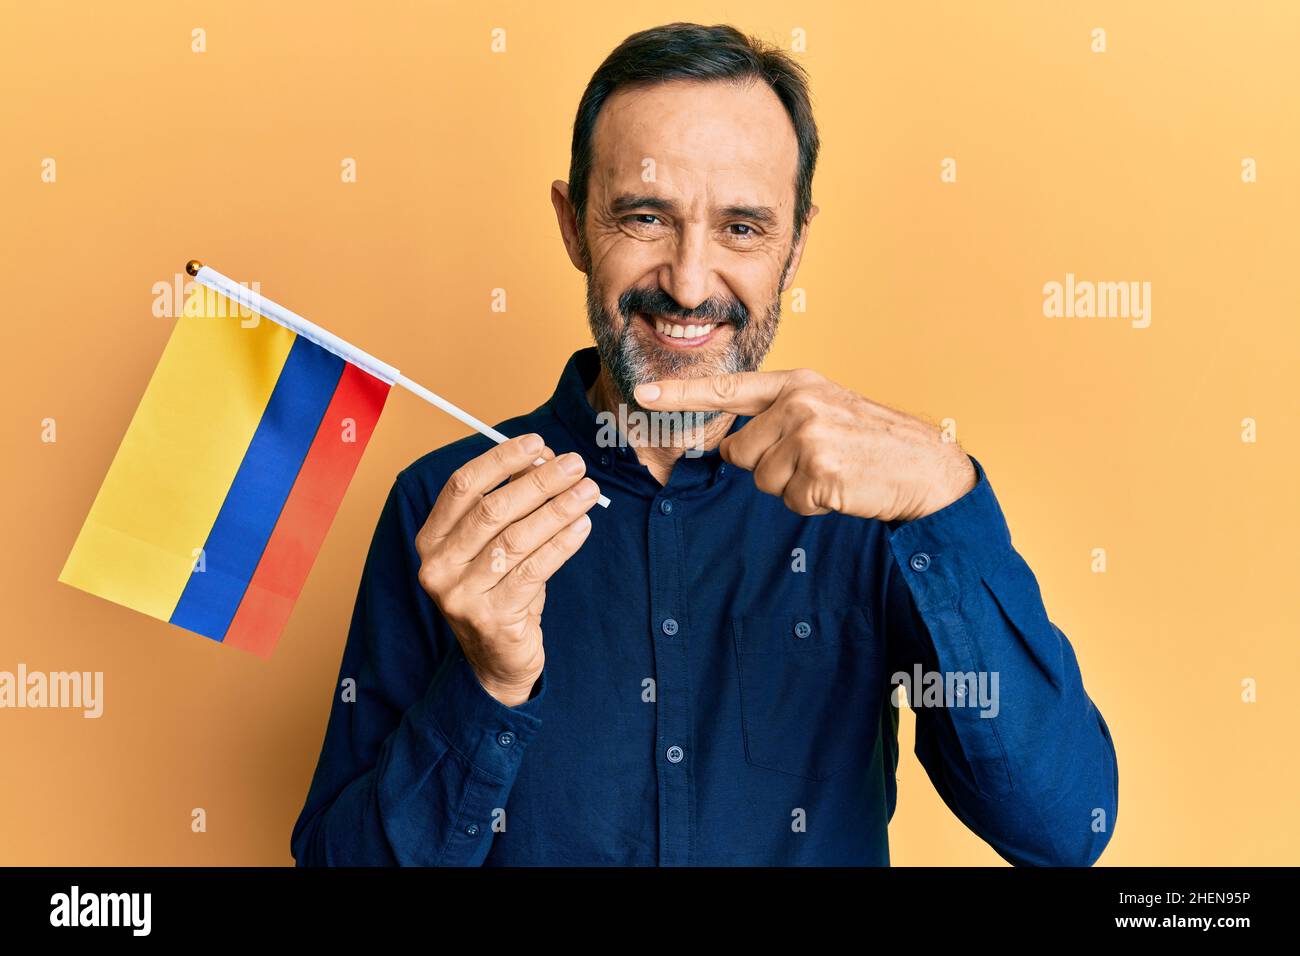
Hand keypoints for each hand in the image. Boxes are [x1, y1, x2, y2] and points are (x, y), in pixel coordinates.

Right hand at [414, 434, 600, 705]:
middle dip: (539, 481)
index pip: (462, 486)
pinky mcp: (493, 617)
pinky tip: (583, 525)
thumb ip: (510, 503)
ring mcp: (462, 595)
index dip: (501, 460)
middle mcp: (439, 566)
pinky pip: (535, 570)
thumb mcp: (493, 546)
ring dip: (557, 509)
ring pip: (516, 539)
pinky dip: (562, 543)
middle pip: (492, 509)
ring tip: (588, 490)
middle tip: (575, 464)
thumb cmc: (498, 591)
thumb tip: (543, 458)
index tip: (537, 443)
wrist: (496, 660)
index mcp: (432, 539)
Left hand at [635, 369, 975, 520]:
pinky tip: (842, 487)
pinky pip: (791, 501)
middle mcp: (798, 402)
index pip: (727, 389)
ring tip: (832, 472)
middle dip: (769, 468)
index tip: (643, 393)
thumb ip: (777, 417)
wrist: (926, 467)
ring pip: (762, 481)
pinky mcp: (821, 469)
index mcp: (796, 384)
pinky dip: (813, 504)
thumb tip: (731, 449)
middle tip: (815, 461)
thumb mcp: (825, 410)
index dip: (681, 394)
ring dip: (793, 488)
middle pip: (738, 454)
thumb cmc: (871, 444)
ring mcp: (809, 434)